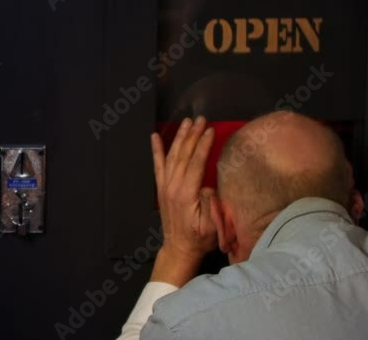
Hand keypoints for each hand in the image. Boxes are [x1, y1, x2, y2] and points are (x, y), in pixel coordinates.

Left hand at [149, 117, 217, 285]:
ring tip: (187, 121)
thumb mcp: (212, 225)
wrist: (179, 248)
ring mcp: (165, 186)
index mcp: (186, 193)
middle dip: (192, 135)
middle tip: (201, 118)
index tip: (211, 130)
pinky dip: (156, 150)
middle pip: (183, 155)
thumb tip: (208, 186)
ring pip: (172, 156)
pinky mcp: (161, 188)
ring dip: (180, 137)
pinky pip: (158, 165)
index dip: (203, 145)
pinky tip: (155, 137)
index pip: (196, 163)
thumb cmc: (200, 238)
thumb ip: (210, 205)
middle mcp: (173, 186)